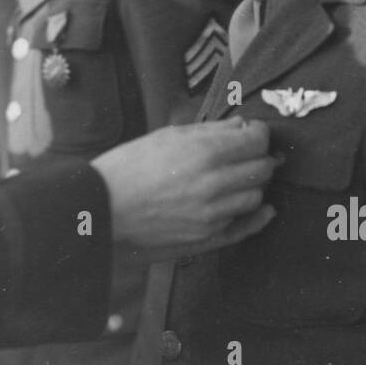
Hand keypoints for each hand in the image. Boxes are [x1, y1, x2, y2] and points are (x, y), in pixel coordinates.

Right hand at [93, 117, 278, 262]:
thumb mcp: (166, 137)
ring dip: (251, 185)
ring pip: (256, 196)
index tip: (252, 132)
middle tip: (246, 154)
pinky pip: (245, 227)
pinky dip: (258, 217)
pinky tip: (264, 209)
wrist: (101, 211)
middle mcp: (215, 184)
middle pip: (262, 168)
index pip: (257, 140)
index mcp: (204, 153)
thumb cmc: (127, 169)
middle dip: (258, 157)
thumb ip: (209, 131)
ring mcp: (213, 215)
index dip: (259, 133)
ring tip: (236, 179)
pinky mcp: (206, 238)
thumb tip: (241, 126)